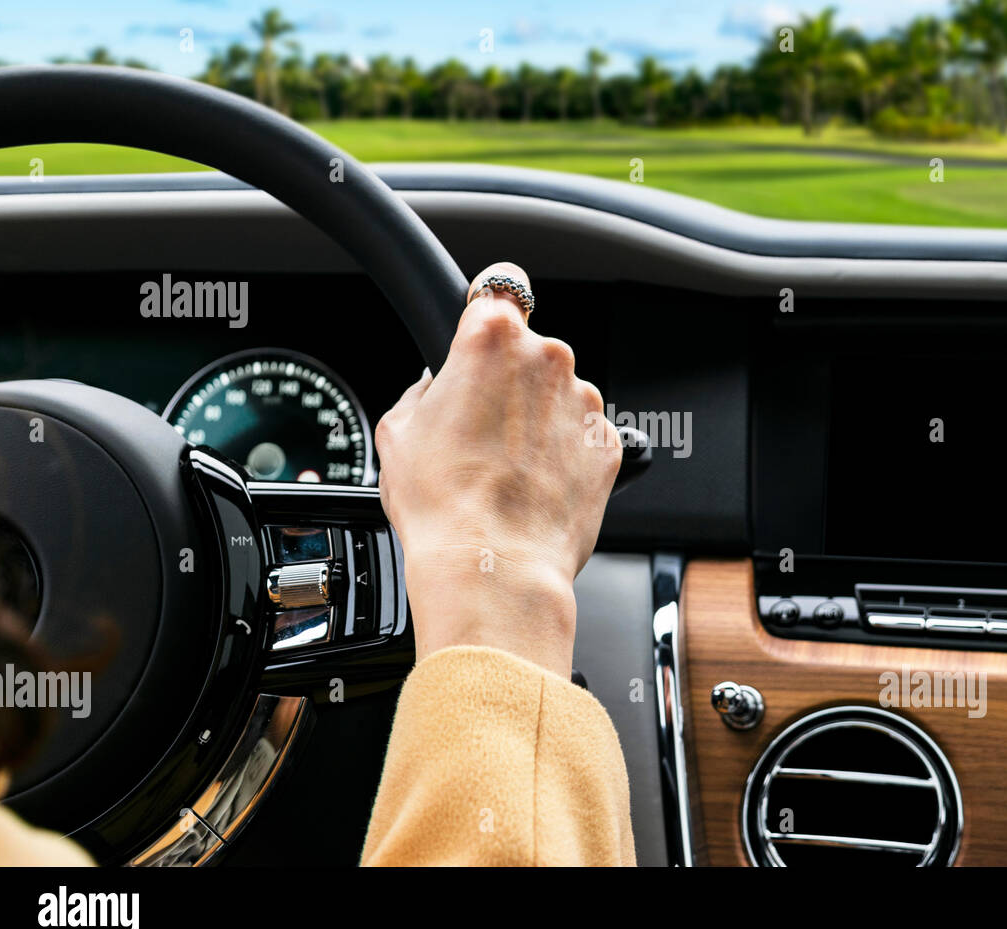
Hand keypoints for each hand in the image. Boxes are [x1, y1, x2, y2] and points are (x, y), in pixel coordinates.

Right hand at [374, 262, 621, 678]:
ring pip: (558, 395)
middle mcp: (548, 358)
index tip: (486, 328)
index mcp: (493, 338)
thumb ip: (422, 392)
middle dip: (508, 382)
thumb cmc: (444, 504)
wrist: (493, 565)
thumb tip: (435, 390)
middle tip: (479, 430)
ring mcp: (585, 402)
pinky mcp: (609, 444)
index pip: (499, 285)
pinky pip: (583, 435)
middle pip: (529, 351)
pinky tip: (535, 486)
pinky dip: (565, 453)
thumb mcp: (398, 432)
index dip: (489, 308)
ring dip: (539, 420)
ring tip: (507, 469)